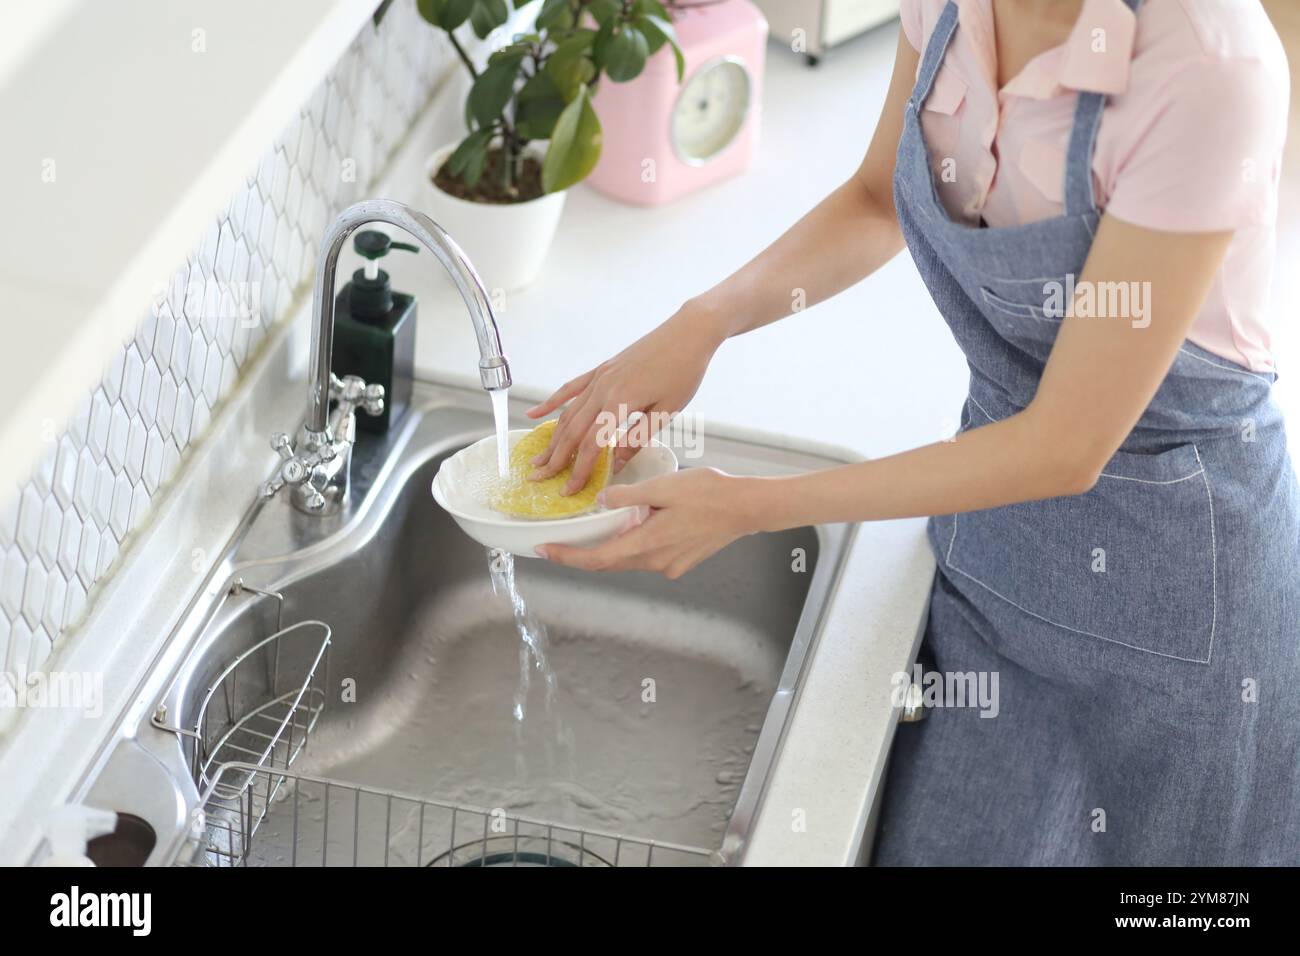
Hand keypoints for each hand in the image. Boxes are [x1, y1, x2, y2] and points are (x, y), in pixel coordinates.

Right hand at [526, 304, 725, 493]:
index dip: (579, 469)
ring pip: (568, 412)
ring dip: (552, 438)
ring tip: (539, 458)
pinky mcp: (602, 369)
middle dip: (556, 458)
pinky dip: (551, 403)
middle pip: (572, 430)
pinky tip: (535, 415)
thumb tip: (615, 464)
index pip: (592, 444)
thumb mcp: (667, 411)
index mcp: (621, 402)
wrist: (688, 332)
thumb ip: (638, 438)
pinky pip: (571, 389)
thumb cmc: (684, 371)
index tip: (570, 489)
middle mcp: (603, 389)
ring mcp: (600, 377)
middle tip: (541, 480)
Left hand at [537, 469, 754, 578]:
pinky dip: (634, 544)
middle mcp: (656, 561)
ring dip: (612, 546)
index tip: (546, 551)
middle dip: (583, 553)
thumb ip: (629, 496)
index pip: (597, 559)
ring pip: (629, 559)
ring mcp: (670, 565)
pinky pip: (648, 556)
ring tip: (600, 526)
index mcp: (648, 543)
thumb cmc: (711, 494)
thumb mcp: (664, 487)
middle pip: (610, 562)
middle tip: (561, 541)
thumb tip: (602, 501)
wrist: (747, 508)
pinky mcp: (680, 562)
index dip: (567, 557)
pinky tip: (637, 525)